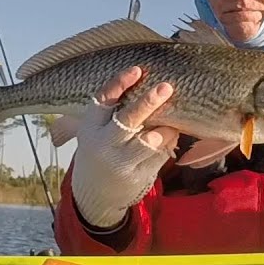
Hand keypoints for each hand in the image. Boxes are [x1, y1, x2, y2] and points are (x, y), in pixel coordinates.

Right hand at [70, 66, 179, 228]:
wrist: (95, 194)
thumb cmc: (102, 149)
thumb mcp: (96, 130)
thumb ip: (113, 109)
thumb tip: (142, 75)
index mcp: (90, 127)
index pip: (103, 101)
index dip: (119, 83)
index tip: (137, 70)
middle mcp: (102, 144)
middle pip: (127, 120)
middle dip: (148, 102)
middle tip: (166, 87)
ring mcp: (120, 163)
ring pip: (149, 139)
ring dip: (166, 127)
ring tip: (173, 120)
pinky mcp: (137, 176)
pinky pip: (160, 154)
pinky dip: (169, 142)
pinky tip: (170, 135)